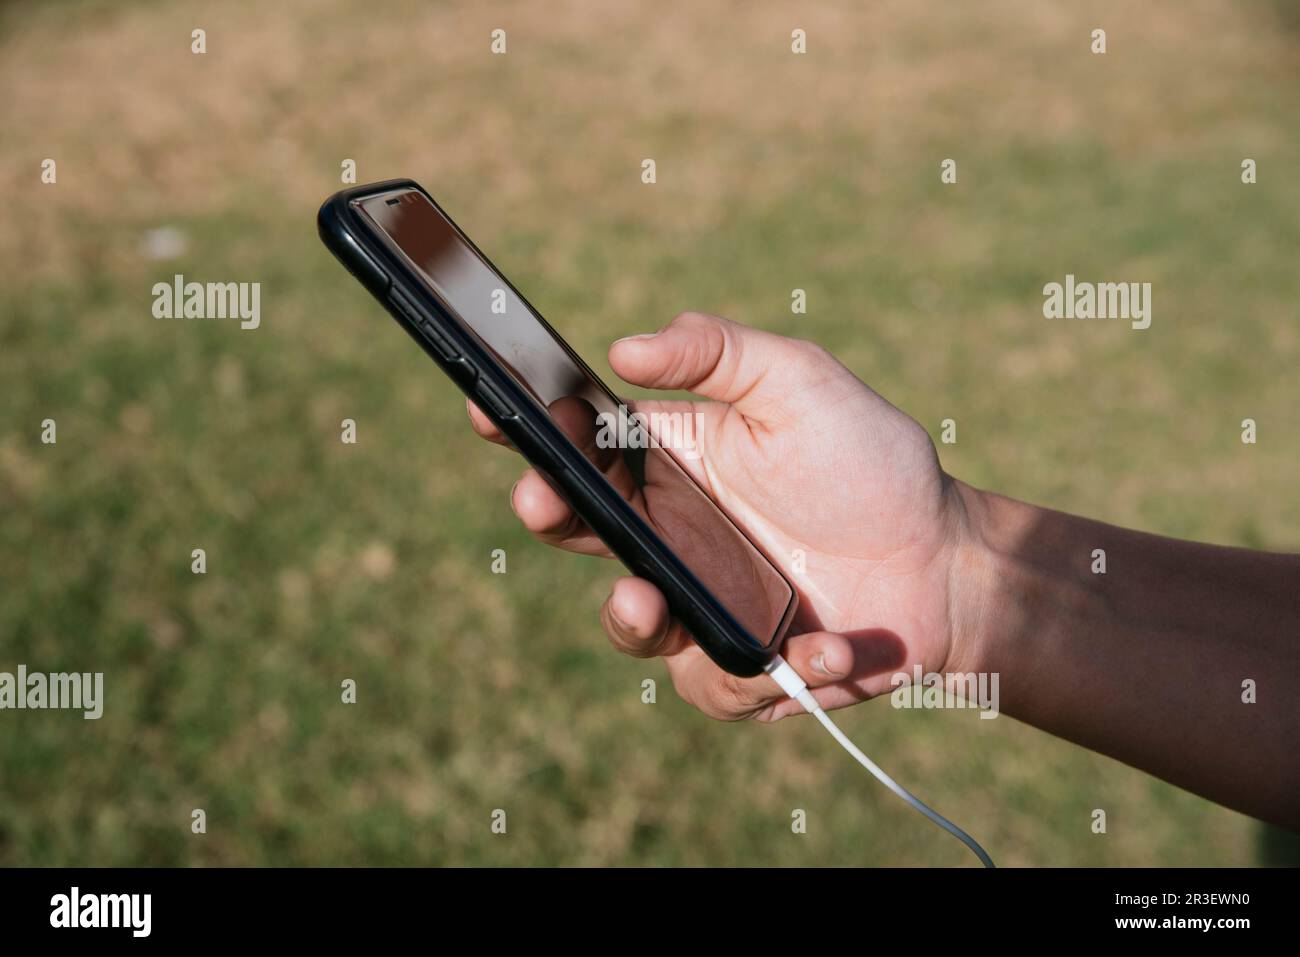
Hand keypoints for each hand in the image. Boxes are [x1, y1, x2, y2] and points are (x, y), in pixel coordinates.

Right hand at [468, 312, 981, 720]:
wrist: (945, 563)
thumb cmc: (870, 463)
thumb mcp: (799, 382)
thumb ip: (718, 352)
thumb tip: (622, 350)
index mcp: (671, 460)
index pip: (579, 442)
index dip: (527, 426)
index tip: (490, 407)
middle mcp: (669, 533)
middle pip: (580, 530)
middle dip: (547, 513)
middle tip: (541, 500)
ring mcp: (697, 604)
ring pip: (629, 623)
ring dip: (629, 616)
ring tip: (648, 601)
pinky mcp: (736, 668)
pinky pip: (715, 683)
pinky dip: (772, 670)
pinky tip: (828, 644)